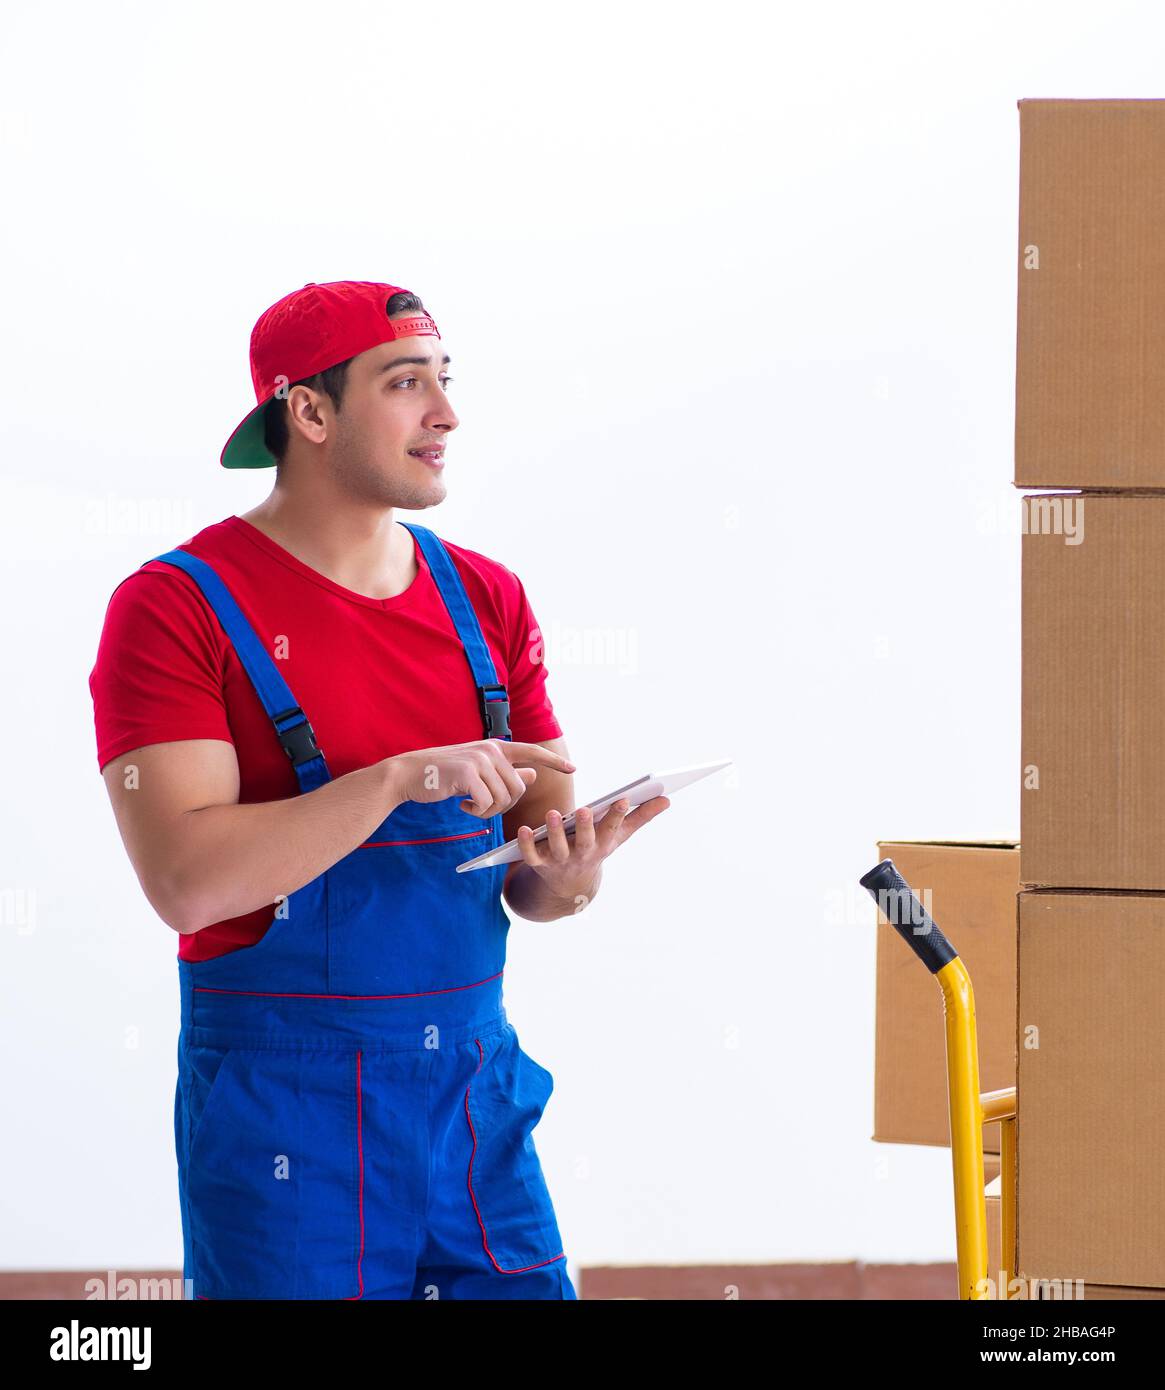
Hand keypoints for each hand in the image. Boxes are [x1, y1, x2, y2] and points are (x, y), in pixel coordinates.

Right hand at [384, 741, 575, 817]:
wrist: (409, 774)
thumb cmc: (443, 774)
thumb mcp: (477, 770)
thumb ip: (505, 771)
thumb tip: (532, 773)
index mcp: (496, 747)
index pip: (532, 751)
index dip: (553, 761)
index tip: (573, 768)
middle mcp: (491, 750)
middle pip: (518, 788)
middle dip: (504, 804)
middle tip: (482, 806)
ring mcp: (480, 760)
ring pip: (504, 798)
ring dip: (488, 810)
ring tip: (470, 804)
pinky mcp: (468, 774)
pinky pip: (486, 804)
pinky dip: (476, 812)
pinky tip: (462, 805)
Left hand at [515, 795, 670, 902]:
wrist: (568, 885)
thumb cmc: (596, 848)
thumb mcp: (618, 836)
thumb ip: (641, 817)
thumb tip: (667, 799)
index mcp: (602, 844)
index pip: (612, 829)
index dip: (617, 815)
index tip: (623, 798)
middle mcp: (582, 853)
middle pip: (584, 840)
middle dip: (585, 826)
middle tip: (585, 809)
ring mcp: (560, 859)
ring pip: (556, 847)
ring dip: (554, 832)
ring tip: (553, 814)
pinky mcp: (539, 862)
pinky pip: (530, 855)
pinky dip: (525, 844)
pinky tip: (523, 829)